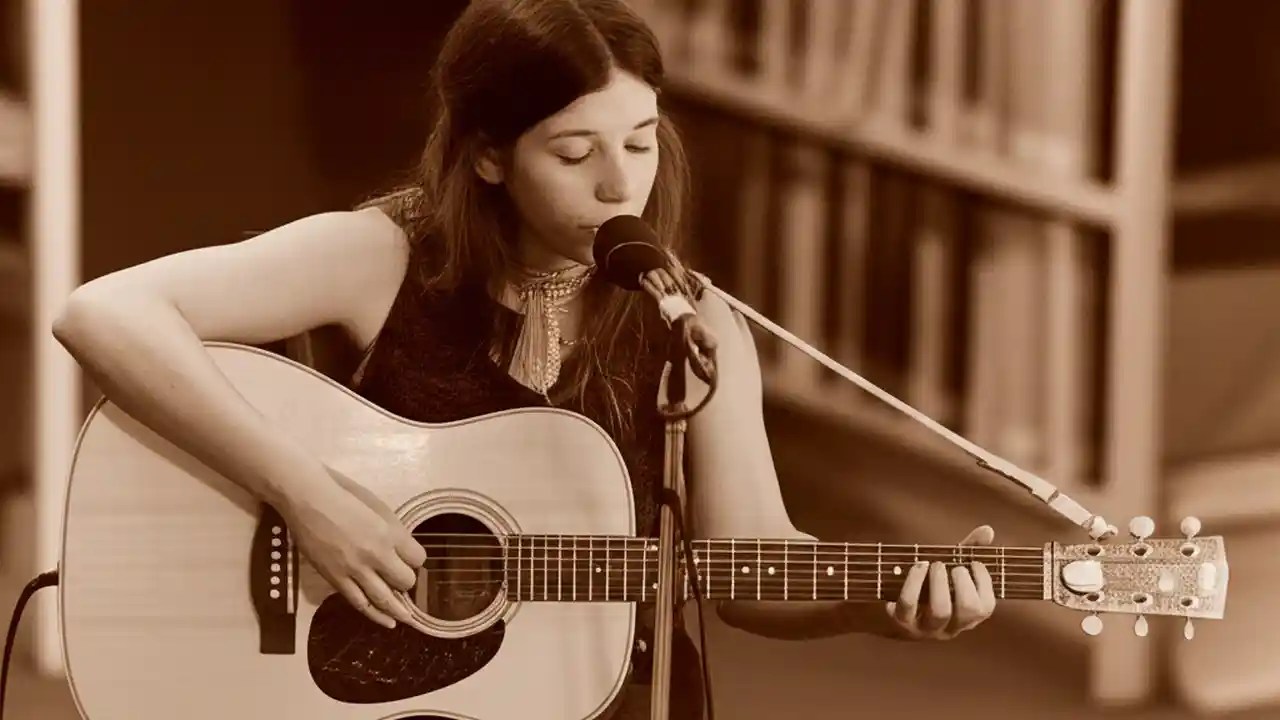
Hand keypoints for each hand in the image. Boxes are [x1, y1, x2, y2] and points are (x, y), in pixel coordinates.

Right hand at [281, 466, 426, 629]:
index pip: (418, 558)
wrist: (307, 500)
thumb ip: (393, 530)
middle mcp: (376, 555)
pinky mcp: (336, 579)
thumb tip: (403, 548)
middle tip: (402, 581)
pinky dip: (375, 615)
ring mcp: (355, 570)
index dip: (416, 559)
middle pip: (405, 580)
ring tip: (407, 619)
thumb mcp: (378, 507)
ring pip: (385, 598)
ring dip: (398, 611)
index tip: (410, 558)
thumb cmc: (343, 495)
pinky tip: (387, 622)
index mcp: (388, 533)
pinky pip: (360, 602)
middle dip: (406, 582)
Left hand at [884, 525, 997, 639]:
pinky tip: (917, 566)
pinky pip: (909, 603)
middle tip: (954, 567)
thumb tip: (988, 530)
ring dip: (939, 582)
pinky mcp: (901, 621)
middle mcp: (949, 628)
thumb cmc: (927, 589)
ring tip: (935, 564)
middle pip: (968, 610)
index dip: (984, 582)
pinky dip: (914, 581)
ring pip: (940, 611)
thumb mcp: (948, 572)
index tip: (974, 563)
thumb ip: (968, 552)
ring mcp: (925, 627)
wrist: (889, 615)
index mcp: (965, 618)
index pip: (986, 607)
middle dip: (963, 582)